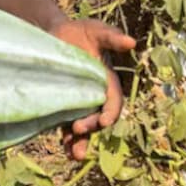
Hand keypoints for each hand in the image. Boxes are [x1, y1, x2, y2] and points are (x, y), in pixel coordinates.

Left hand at [51, 19, 136, 160]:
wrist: (54, 35)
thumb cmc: (80, 32)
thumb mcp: (96, 30)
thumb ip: (111, 37)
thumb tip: (131, 42)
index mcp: (107, 82)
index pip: (113, 101)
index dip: (110, 112)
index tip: (103, 121)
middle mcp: (95, 96)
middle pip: (97, 118)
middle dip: (91, 127)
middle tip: (77, 129)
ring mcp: (79, 103)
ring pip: (84, 127)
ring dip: (81, 142)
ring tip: (74, 155)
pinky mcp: (62, 106)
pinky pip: (65, 125)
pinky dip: (67, 139)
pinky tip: (64, 149)